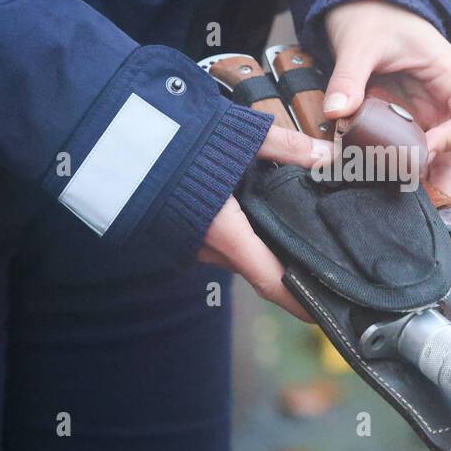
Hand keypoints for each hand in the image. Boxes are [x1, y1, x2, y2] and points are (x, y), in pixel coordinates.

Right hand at [197, 124, 327, 321]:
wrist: (122, 137)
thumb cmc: (179, 139)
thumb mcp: (240, 137)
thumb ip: (286, 147)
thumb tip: (328, 155)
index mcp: (226, 230)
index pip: (270, 279)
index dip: (298, 300)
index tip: (322, 313)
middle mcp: (207, 246)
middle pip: (258, 269)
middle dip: (286, 272)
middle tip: (320, 270)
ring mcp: (190, 243)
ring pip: (238, 256)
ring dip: (262, 251)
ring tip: (294, 239)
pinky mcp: (180, 232)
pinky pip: (218, 244)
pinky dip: (241, 238)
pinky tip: (255, 219)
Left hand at [321, 0, 450, 196]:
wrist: (364, 7)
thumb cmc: (375, 17)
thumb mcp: (361, 42)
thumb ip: (349, 77)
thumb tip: (337, 112)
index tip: (418, 152)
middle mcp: (445, 104)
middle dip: (439, 183)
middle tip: (412, 207)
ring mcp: (427, 118)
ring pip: (436, 164)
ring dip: (419, 186)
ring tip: (394, 208)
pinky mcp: (405, 125)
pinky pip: (408, 157)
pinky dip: (397, 175)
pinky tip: (376, 189)